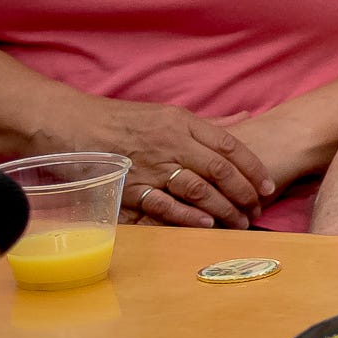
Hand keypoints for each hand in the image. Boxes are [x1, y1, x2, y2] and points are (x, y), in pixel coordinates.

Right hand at [79, 99, 273, 228]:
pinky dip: (187, 216)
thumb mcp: (167, 112)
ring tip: (239, 223)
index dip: (253, 168)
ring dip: (223, 209)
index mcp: (181, 122)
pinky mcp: (129, 187)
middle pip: (220, 169)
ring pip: (198, 189)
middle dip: (244, 193)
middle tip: (258, 210)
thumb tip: (246, 116)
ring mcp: (150, 166)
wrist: (68, 124)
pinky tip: (206, 225)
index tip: (268, 186)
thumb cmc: (120, 119)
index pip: (230, 145)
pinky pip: (164, 205)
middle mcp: (170, 143)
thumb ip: (207, 121)